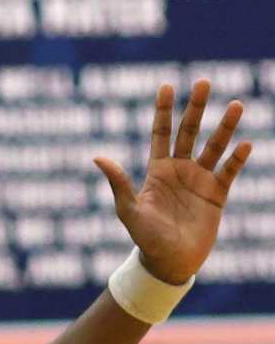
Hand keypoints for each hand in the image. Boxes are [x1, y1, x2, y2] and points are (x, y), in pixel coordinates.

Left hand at [96, 79, 253, 284]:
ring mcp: (200, 180)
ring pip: (214, 146)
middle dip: (196, 107)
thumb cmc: (145, 238)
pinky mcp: (218, 193)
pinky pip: (230, 171)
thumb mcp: (128, 210)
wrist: (169, 262)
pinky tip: (245, 143)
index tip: (166, 86)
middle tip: (203, 81)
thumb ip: (118, 183)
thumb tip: (97, 157)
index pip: (160, 133)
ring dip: (225, 126)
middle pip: (189, 131)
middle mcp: (180, 170)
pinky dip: (237, 158)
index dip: (163, 111)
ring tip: (236, 104)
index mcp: (157, 170)